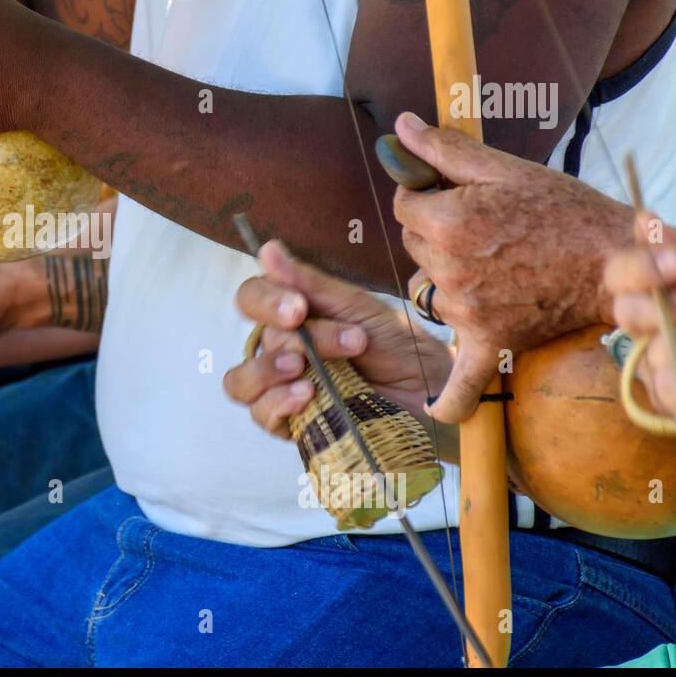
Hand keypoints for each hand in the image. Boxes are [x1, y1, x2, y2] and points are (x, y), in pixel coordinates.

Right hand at [224, 241, 451, 434]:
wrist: (433, 396)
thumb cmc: (401, 348)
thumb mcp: (359, 309)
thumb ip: (310, 284)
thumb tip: (267, 251)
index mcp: (294, 318)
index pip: (252, 299)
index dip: (265, 300)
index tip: (298, 309)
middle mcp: (282, 351)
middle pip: (258, 338)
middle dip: (302, 338)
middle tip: (348, 341)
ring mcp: (284, 389)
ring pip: (242, 380)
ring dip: (271, 371)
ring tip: (306, 370)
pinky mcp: (293, 425)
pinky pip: (261, 414)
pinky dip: (278, 403)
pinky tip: (307, 396)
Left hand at [390, 111, 629, 421]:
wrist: (619, 260)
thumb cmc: (564, 209)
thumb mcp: (505, 168)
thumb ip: (444, 150)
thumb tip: (398, 129)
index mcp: (449, 222)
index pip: (404, 206)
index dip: (427, 197)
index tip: (457, 196)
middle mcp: (450, 269)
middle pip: (413, 246)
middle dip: (437, 233)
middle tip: (487, 230)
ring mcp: (467, 310)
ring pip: (427, 289)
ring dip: (445, 279)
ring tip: (493, 266)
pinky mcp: (489, 342)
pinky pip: (461, 383)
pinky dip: (448, 398)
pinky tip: (431, 406)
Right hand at [604, 219, 675, 415]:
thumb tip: (643, 221)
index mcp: (652, 282)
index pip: (620, 273)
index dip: (642, 268)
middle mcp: (648, 317)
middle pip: (627, 313)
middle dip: (667, 308)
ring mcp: (660, 355)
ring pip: (646, 358)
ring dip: (673, 356)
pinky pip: (662, 397)